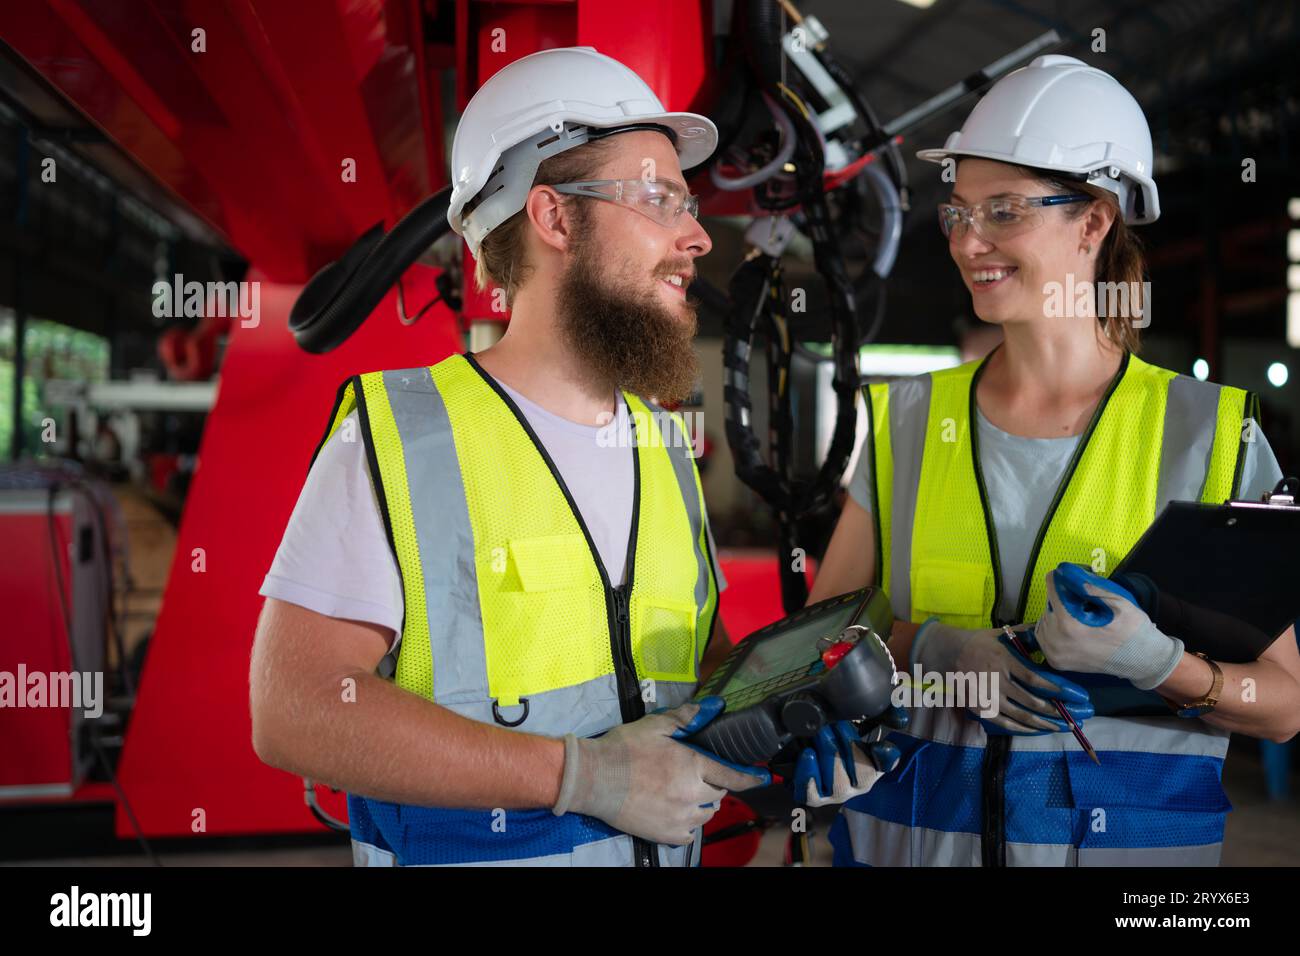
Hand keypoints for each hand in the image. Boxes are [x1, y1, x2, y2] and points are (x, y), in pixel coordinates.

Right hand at [552, 697, 769, 845]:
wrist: (593, 778)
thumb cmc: (624, 748)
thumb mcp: (656, 725)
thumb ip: (687, 717)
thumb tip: (714, 706)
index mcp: (692, 765)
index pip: (731, 775)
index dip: (750, 776)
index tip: (763, 776)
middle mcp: (691, 794)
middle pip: (718, 793)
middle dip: (714, 784)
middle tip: (697, 776)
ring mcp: (680, 817)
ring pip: (706, 814)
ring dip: (702, 804)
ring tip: (684, 793)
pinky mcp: (667, 834)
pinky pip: (690, 833)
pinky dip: (688, 823)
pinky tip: (676, 812)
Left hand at [793, 709, 906, 806]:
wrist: (805, 740)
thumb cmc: (833, 730)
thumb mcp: (858, 718)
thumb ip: (883, 713)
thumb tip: (902, 718)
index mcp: (874, 763)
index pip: (887, 764)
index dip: (886, 757)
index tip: (879, 745)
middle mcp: (859, 782)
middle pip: (861, 772)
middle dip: (847, 744)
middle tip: (835, 724)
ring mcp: (837, 793)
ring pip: (838, 784)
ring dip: (828, 755)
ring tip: (820, 734)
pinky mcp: (814, 798)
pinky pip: (813, 795)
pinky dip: (810, 775)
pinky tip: (808, 754)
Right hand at [913, 619, 1093, 734]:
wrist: (947, 653)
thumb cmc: (977, 642)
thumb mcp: (999, 634)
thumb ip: (1023, 634)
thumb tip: (1047, 630)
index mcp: (1003, 660)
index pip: (1033, 678)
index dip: (1053, 688)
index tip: (1071, 695)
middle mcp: (996, 679)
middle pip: (1030, 700)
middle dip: (1054, 711)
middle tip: (1072, 716)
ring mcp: (987, 696)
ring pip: (1020, 715)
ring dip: (1042, 723)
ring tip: (1059, 727)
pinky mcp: (979, 707)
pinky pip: (1004, 722)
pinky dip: (1021, 728)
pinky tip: (1035, 730)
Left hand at [1035, 562, 1183, 689]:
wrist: (1142, 661)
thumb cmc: (1132, 630)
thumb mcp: (1119, 601)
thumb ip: (1092, 586)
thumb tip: (1068, 573)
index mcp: (1069, 624)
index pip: (1053, 588)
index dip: (1063, 579)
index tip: (1073, 578)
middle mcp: (1056, 640)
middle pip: (1049, 605)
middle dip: (1062, 598)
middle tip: (1083, 602)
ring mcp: (1054, 653)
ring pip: (1044, 620)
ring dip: (1057, 613)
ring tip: (1079, 616)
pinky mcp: (1056, 661)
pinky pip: (1044, 636)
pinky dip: (1053, 628)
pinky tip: (1070, 627)